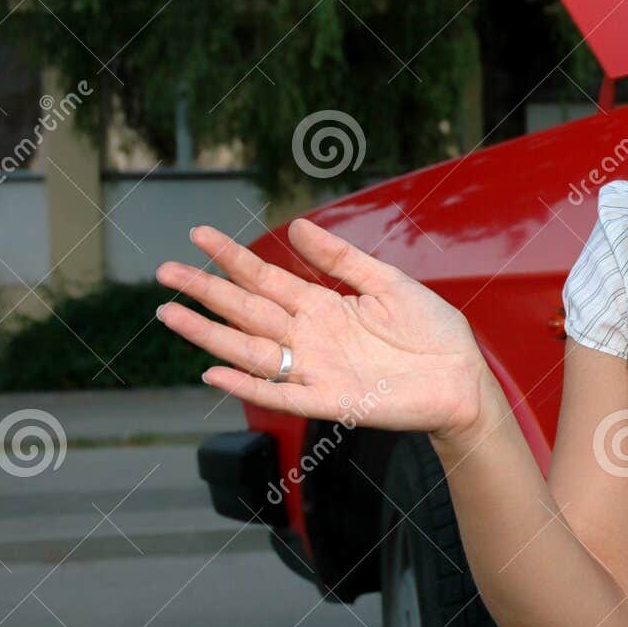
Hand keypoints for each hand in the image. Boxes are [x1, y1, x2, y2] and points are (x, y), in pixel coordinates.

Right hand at [154, 218, 493, 438]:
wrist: (463, 378)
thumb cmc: (432, 332)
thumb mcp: (388, 283)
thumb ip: (341, 259)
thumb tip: (295, 226)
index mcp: (324, 306)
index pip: (267, 278)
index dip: (232, 258)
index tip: (198, 235)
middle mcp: (312, 337)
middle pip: (247, 310)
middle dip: (206, 291)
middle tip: (164, 271)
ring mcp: (317, 370)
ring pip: (251, 351)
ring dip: (210, 335)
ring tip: (170, 315)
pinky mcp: (332, 401)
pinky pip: (281, 395)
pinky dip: (249, 386)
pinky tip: (215, 373)